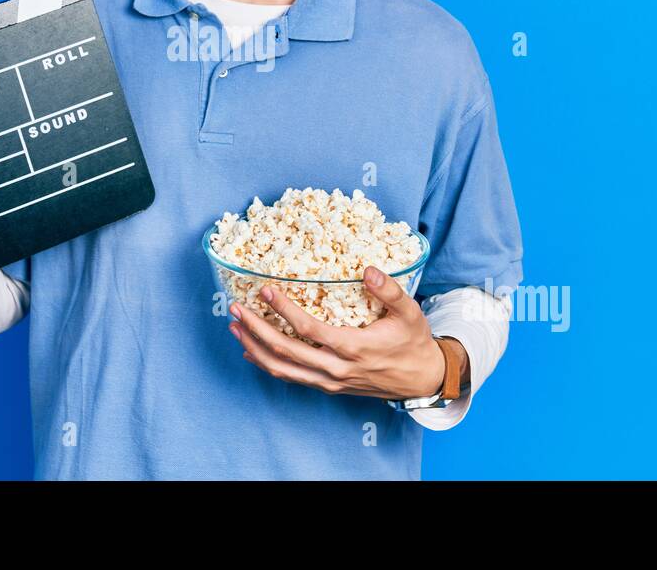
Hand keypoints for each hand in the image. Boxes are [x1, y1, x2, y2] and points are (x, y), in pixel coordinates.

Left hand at [228, 265, 448, 400]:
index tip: (265, 290)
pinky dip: (268, 364)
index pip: (309, 329)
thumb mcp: (409, 312)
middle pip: (286, 351)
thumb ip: (389, 291)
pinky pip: (291, 378)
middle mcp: (336, 368)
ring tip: (234, 327)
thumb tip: (368, 270)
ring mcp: (330, 381)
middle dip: (256, 328)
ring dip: (255, 348)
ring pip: (283, 369)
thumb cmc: (413, 342)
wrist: (422, 379)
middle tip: (236, 307)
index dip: (284, 310)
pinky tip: (251, 351)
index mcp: (353, 347)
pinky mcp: (328, 386)